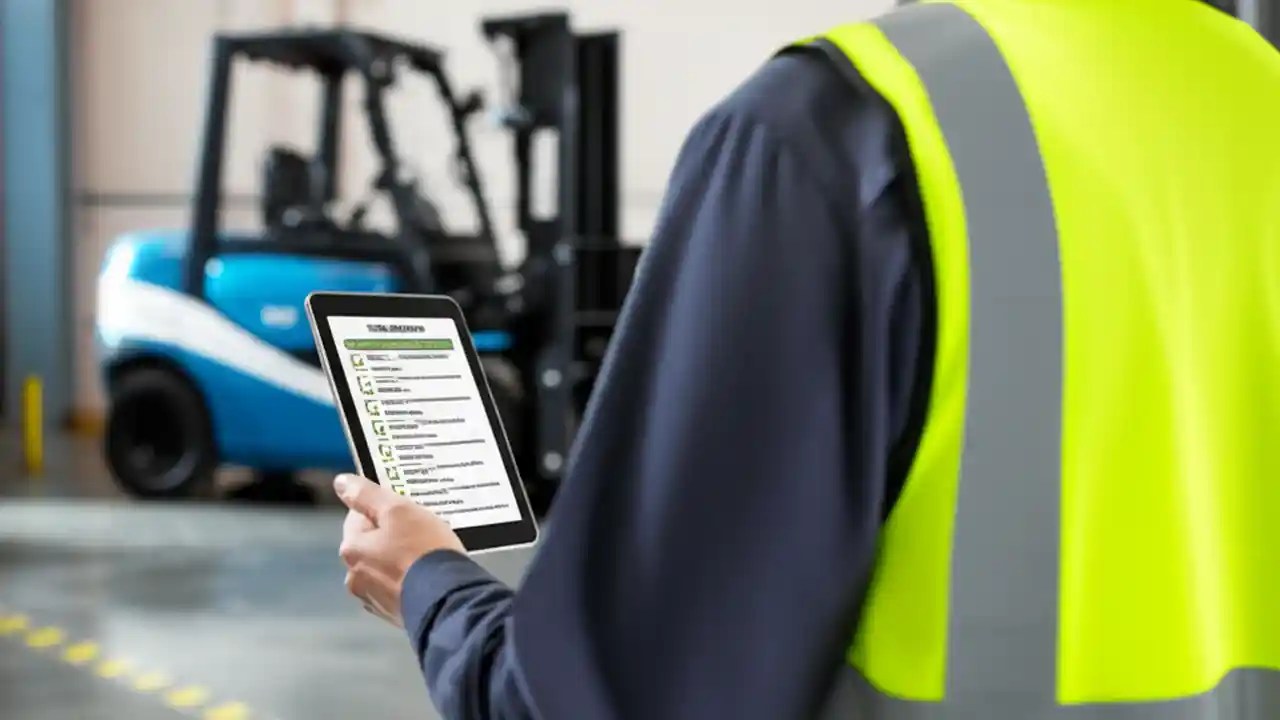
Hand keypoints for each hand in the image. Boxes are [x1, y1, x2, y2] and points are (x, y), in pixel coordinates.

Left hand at [335, 474, 465, 626]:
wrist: (447, 600)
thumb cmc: (423, 551)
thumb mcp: (398, 510)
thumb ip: (366, 494)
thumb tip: (341, 482)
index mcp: (352, 548)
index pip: (359, 515)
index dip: (383, 509)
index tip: (406, 511)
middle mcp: (355, 575)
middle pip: (371, 543)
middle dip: (392, 536)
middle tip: (421, 532)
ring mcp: (372, 598)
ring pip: (384, 566)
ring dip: (399, 559)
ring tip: (428, 556)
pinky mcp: (391, 613)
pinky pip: (397, 587)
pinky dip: (408, 580)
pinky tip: (427, 576)